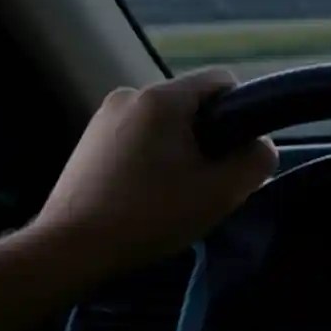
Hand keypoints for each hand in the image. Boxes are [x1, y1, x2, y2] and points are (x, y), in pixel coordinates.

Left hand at [32, 68, 277, 271]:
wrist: (70, 249)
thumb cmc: (148, 216)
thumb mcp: (219, 194)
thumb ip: (255, 161)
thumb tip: (260, 146)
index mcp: (162, 97)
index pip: (222, 81)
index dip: (241, 115)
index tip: (236, 156)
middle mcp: (130, 94)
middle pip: (191, 105)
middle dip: (207, 139)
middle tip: (206, 185)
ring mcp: (103, 116)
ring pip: (164, 124)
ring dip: (178, 151)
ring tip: (172, 196)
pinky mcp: (87, 141)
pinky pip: (137, 138)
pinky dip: (150, 160)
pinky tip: (143, 197)